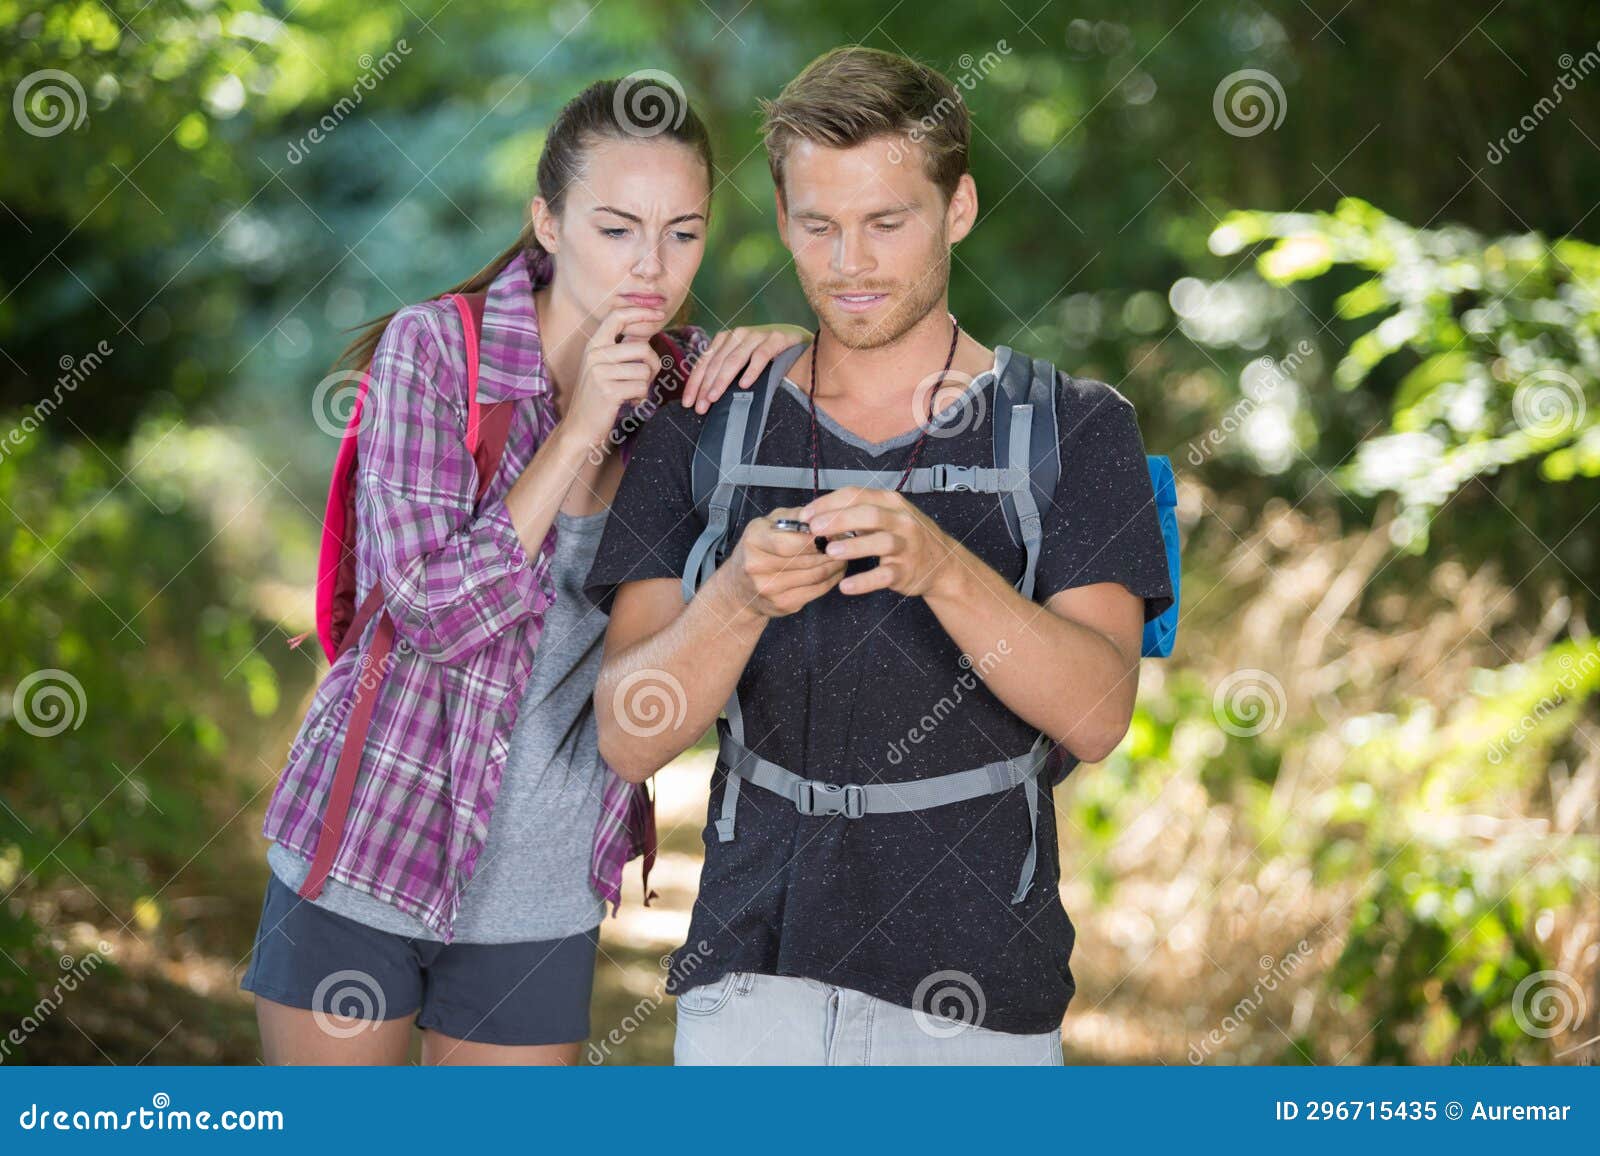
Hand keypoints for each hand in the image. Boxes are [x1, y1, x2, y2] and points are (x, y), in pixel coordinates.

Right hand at [562, 306, 666, 447]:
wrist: (579, 427)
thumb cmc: (597, 396)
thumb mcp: (603, 366)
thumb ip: (621, 349)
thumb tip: (648, 329)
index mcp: (594, 345)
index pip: (618, 316)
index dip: (641, 312)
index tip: (659, 313)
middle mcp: (595, 354)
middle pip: (643, 348)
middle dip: (653, 365)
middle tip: (646, 378)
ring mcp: (600, 373)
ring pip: (645, 370)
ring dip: (646, 385)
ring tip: (632, 392)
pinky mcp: (609, 391)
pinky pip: (642, 388)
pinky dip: (642, 397)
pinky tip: (629, 402)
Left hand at [680, 325, 805, 413]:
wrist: (797, 338)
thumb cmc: (766, 355)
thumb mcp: (742, 361)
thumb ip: (726, 371)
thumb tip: (706, 397)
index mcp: (726, 339)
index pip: (705, 362)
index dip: (695, 382)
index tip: (688, 402)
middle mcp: (739, 334)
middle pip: (717, 362)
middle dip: (706, 386)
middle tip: (700, 407)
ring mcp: (757, 335)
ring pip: (734, 359)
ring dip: (722, 380)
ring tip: (714, 398)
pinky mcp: (776, 339)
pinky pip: (761, 355)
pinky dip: (752, 370)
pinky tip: (745, 384)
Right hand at [724, 507, 845, 617]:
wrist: (740, 589)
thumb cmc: (758, 550)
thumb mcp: (768, 525)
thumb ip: (794, 517)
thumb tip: (822, 514)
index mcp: (754, 540)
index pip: (789, 541)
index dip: (816, 537)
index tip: (833, 531)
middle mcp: (757, 566)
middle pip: (805, 559)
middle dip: (830, 549)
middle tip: (846, 541)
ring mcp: (770, 588)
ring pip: (816, 575)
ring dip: (836, 563)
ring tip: (845, 554)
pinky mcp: (783, 604)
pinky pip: (817, 590)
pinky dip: (832, 578)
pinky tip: (837, 569)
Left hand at [801, 488, 958, 597]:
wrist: (942, 563)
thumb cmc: (905, 537)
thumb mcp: (887, 516)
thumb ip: (857, 513)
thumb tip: (818, 515)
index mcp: (891, 502)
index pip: (857, 495)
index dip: (829, 503)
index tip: (806, 514)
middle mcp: (902, 521)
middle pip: (869, 514)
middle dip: (839, 520)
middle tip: (813, 529)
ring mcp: (906, 546)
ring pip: (880, 542)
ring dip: (854, 546)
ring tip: (830, 551)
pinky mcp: (906, 571)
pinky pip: (884, 575)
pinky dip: (865, 581)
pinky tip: (845, 586)